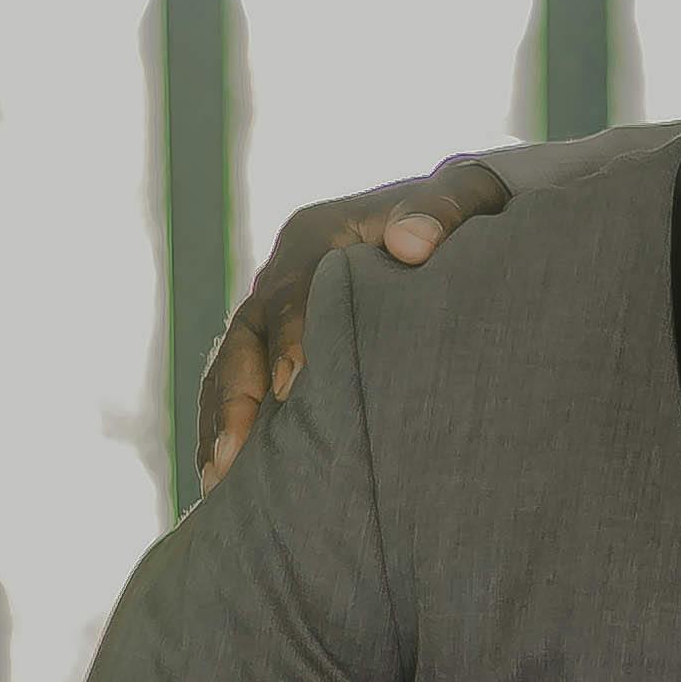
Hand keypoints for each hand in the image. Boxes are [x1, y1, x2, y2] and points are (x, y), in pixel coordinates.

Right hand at [191, 175, 482, 483]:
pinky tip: (230, 483)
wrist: (451, 220)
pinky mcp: (281, 345)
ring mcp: (276, 311)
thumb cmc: (458, 214)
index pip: (289, 292)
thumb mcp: (461, 196)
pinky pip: (243, 387)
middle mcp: (282, 272)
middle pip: (243, 337)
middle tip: (233, 457)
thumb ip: (440, 210)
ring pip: (231, 369)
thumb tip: (413, 243)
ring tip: (219, 485)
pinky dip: (233, 428)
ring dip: (222, 424)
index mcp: (314, 235)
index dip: (286, 340)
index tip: (288, 390)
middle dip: (234, 398)